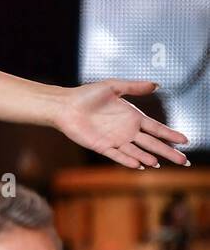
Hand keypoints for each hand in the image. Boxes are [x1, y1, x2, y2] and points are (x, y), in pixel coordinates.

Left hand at [52, 80, 189, 168]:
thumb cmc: (87, 94)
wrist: (65, 105)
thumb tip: (158, 84)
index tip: (185, 141)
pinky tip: (140, 165)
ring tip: (159, 163)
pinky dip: (128, 160)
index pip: (156, 128)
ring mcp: (115, 140)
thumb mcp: (113, 86)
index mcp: (132, 117)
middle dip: (167, 151)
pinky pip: (117, 155)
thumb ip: (135, 87)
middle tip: (183, 161)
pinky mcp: (101, 146)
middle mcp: (126, 130)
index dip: (170, 134)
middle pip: (152, 143)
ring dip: (148, 157)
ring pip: (137, 152)